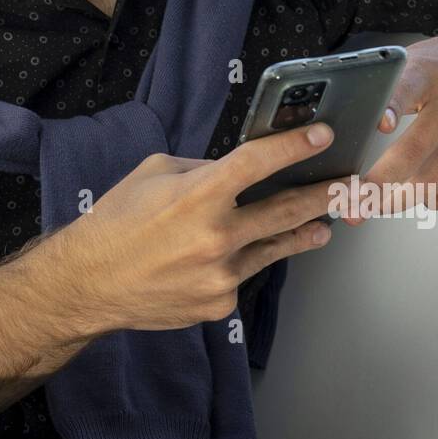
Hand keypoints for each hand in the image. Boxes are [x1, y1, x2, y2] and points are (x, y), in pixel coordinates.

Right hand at [58, 121, 339, 333]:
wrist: (88, 283)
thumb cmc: (116, 221)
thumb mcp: (155, 174)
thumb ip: (203, 170)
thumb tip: (241, 172)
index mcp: (197, 194)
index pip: (259, 162)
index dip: (296, 145)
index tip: (323, 134)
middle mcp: (215, 236)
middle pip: (286, 209)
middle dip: (323, 193)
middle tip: (349, 183)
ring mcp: (221, 275)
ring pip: (275, 247)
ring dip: (304, 231)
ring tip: (324, 222)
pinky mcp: (219, 304)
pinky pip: (244, 273)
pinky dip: (245, 260)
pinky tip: (238, 254)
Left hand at [361, 7, 437, 217]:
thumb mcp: (411, 62)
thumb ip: (384, 91)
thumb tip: (343, 125)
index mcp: (432, 75)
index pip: (407, 90)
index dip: (391, 108)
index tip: (377, 126)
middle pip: (415, 152)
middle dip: (377, 185)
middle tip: (352, 201)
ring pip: (432, 183)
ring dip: (396, 201)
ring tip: (372, 205)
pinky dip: (430, 201)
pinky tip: (415, 194)